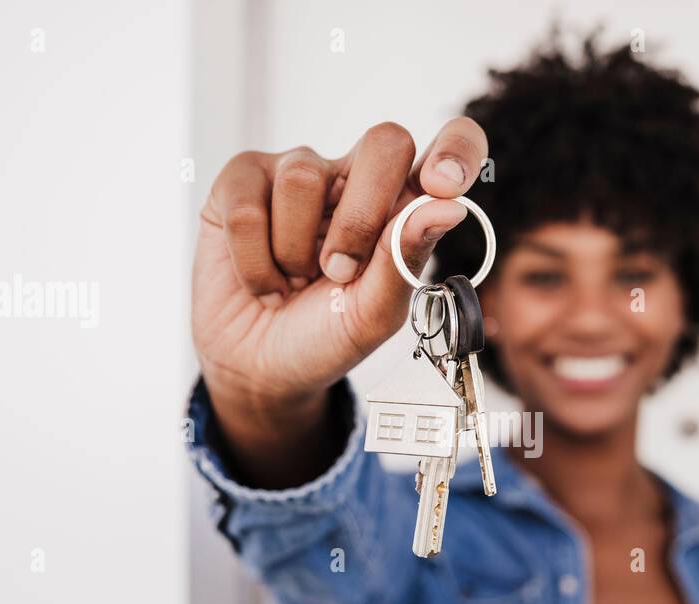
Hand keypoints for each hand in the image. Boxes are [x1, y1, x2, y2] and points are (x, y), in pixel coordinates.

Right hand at [192, 119, 488, 423]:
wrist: (259, 367)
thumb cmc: (325, 335)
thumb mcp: (374, 313)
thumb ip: (406, 259)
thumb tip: (449, 207)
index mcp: (402, 205)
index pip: (451, 146)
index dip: (456, 150)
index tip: (443, 186)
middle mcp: (354, 178)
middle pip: (384, 141)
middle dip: (363, 216)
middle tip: (340, 273)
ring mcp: (296, 172)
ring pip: (303, 177)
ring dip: (295, 253)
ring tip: (295, 281)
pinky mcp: (241, 181)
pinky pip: (249, 207)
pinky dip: (255, 264)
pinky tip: (263, 283)